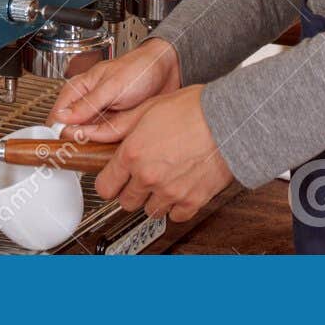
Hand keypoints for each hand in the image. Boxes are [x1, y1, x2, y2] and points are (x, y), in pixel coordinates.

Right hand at [48, 37, 181, 141]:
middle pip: (71, 130)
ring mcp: (102, 116)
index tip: (62, 146)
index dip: (57, 131)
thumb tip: (62, 118)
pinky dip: (105, 145)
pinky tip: (110, 149)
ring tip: (99, 149)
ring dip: (91, 145)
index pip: (58, 115)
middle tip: (83, 151)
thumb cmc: (140, 69)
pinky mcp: (115, 125)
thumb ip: (87, 104)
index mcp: (80, 88)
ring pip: (87, 137)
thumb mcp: (111, 86)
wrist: (167, 71)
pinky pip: (104, 140)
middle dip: (75, 142)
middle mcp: (88, 103)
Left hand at [94, 85, 232, 223]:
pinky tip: (180, 188)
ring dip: (153, 199)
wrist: (230, 120)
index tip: (114, 178)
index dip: (109, 181)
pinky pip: (176, 216)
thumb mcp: (150, 107)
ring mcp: (170, 192)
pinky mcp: (192, 201)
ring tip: (164, 180)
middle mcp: (148, 176)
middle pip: (126, 202)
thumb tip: (94, 132)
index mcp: (133, 154)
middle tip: (141, 176)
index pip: (105, 186)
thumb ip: (121, 126)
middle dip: (131, 190)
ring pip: (150, 211)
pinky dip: (176, 206)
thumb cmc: (195, 109)